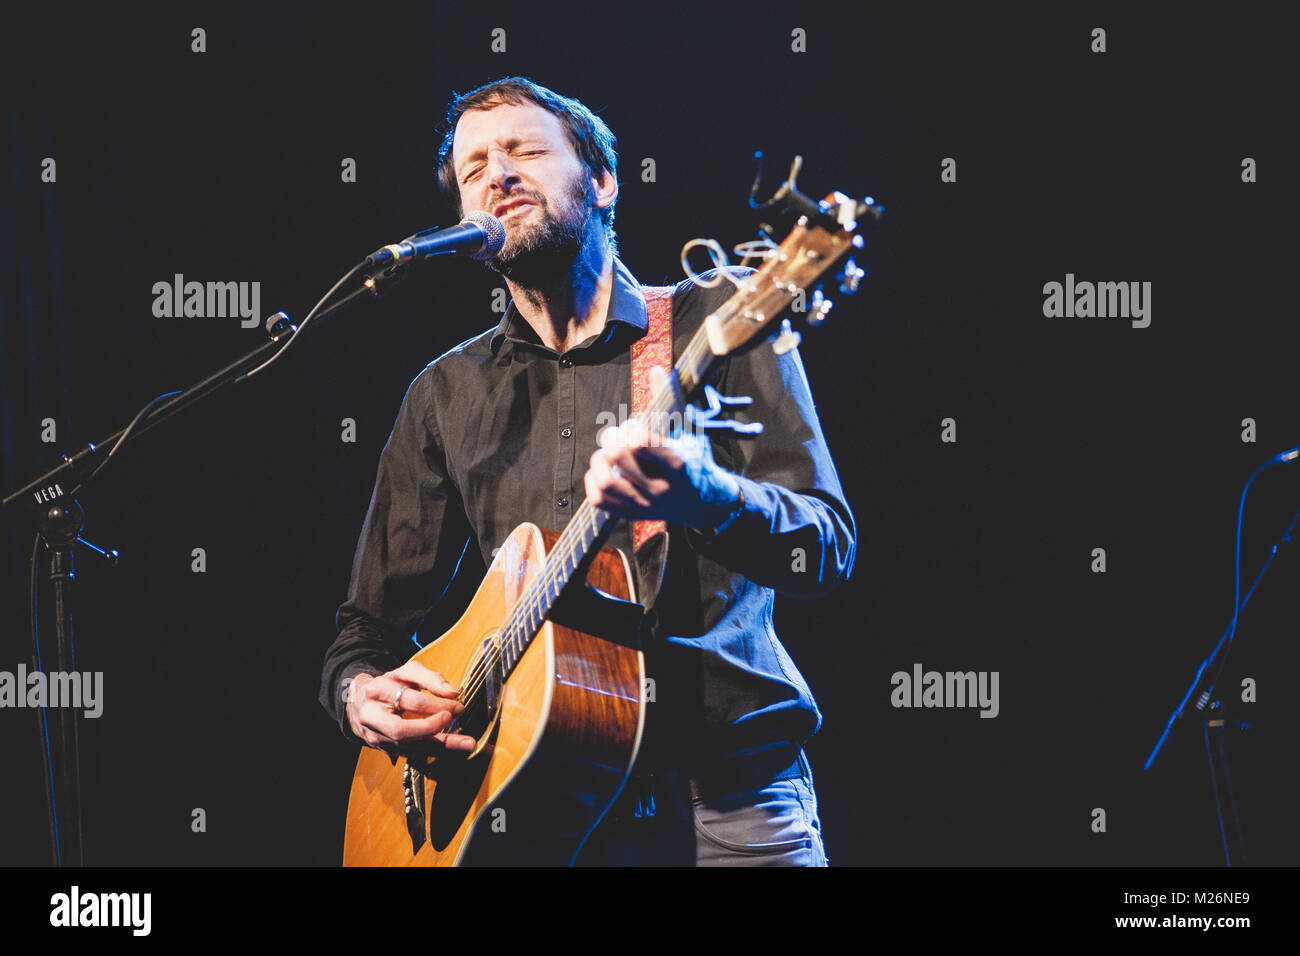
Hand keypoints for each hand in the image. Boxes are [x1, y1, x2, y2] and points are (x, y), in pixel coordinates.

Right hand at [346, 661, 476, 758]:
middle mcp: (373, 718)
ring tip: (467, 745)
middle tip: (461, 730)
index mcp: (377, 691)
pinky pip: (411, 754)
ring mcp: (376, 737)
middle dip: (433, 731)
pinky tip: (453, 749)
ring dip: (441, 748)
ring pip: (408, 748)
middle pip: (403, 731)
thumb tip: (453, 693)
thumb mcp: (405, 673)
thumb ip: (430, 678)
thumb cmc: (388, 685)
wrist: (358, 703)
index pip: (411, 701)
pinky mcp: (383, 750)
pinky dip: (433, 752)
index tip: (458, 706)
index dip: (437, 704)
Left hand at [584, 409, 739, 530]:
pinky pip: (599, 501)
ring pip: (605, 482)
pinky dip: (593, 482)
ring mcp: (645, 505)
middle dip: (612, 440)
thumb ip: (669, 401)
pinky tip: (603, 472)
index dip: (630, 428)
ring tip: (605, 454)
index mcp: (676, 463)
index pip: (640, 442)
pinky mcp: (632, 515)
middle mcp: (660, 487)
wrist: (704, 503)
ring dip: (598, 462)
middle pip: (618, 457)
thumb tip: (656, 369)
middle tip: (616, 438)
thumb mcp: (689, 430)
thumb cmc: (695, 460)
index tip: (634, 427)